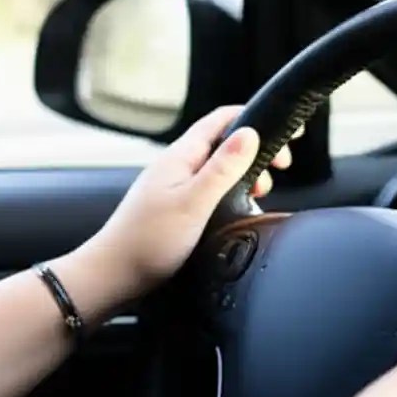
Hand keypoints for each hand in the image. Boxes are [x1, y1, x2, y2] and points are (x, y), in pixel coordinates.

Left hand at [80, 105, 298, 303]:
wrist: (112, 277)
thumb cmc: (146, 243)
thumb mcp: (194, 202)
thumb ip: (223, 168)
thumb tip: (249, 133)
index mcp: (180, 156)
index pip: (222, 119)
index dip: (255, 120)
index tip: (284, 136)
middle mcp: (176, 166)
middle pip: (223, 143)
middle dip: (255, 152)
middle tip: (277, 172)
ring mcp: (174, 187)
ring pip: (218, 169)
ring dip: (244, 176)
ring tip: (258, 195)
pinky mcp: (174, 208)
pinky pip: (209, 190)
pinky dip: (230, 195)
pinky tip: (236, 212)